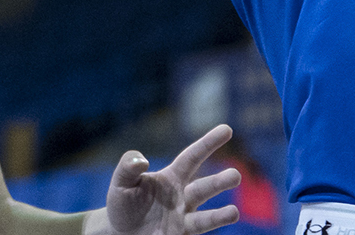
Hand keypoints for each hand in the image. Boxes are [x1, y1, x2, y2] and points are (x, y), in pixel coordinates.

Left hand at [103, 124, 240, 234]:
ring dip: (218, 217)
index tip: (226, 129)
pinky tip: (206, 228)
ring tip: (234, 213)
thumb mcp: (120, 182)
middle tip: (236, 175)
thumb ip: (127, 167)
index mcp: (172, 178)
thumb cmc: (123, 203)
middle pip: (204, 189)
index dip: (208, 143)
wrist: (118, 232)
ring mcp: (182, 220)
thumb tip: (141, 161)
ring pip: (204, 219)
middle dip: (220, 182)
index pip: (193, 157)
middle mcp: (182, 198)